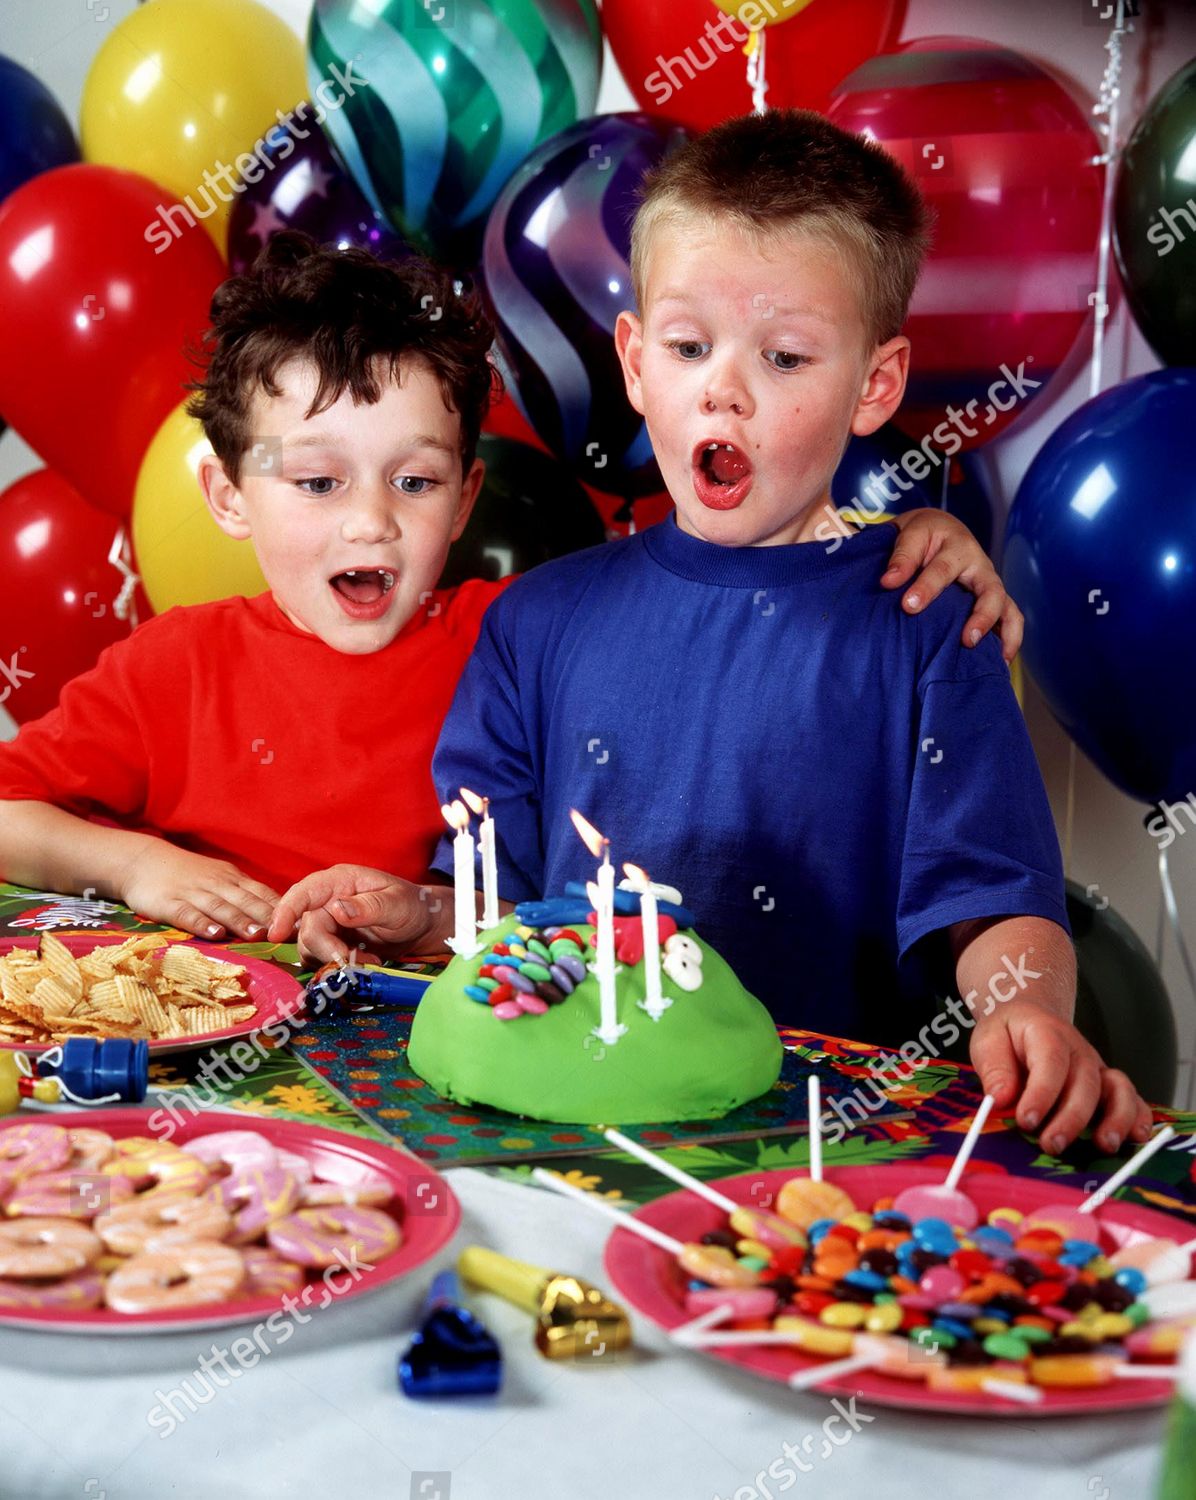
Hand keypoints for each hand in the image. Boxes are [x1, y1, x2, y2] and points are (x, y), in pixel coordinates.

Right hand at [116, 841, 278, 940]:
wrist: (142, 861)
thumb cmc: (187, 875)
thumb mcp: (219, 878)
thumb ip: (244, 895)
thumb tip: (277, 914)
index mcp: (232, 879)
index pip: (261, 893)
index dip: (282, 908)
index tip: (301, 922)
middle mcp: (217, 884)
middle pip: (246, 900)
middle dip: (268, 916)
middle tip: (288, 932)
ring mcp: (193, 893)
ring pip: (221, 907)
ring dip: (240, 921)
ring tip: (258, 935)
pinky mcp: (170, 903)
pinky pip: (188, 914)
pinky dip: (202, 924)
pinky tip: (215, 935)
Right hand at [267, 864, 452, 966]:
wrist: (422, 925)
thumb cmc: (412, 906)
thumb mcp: (397, 903)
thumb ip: (369, 906)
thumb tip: (337, 909)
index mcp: (340, 882)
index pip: (303, 893)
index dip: (286, 911)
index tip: (276, 934)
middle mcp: (328, 901)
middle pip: (306, 928)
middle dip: (327, 949)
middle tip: (356, 962)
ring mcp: (328, 922)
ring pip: (310, 946)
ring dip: (334, 960)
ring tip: (369, 961)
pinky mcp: (332, 942)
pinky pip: (319, 957)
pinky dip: (337, 967)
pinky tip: (364, 964)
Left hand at [880, 509, 1023, 662]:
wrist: (939, 530)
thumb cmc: (923, 536)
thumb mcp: (910, 535)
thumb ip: (901, 557)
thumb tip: (888, 581)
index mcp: (957, 546)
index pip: (942, 569)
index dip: (926, 588)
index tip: (908, 605)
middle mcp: (980, 566)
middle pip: (991, 591)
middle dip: (980, 616)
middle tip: (965, 640)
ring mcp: (990, 584)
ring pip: (1007, 608)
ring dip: (1002, 633)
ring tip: (991, 659)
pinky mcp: (994, 600)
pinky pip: (1011, 620)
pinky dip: (1009, 641)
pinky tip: (999, 664)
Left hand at [969, 1001, 1153, 1156]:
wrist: (1030, 1019)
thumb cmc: (1008, 1035)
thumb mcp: (988, 1040)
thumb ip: (994, 1068)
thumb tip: (1001, 1098)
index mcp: (1047, 1033)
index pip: (1050, 1063)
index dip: (1041, 1094)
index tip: (1026, 1120)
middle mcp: (1079, 1050)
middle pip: (1085, 1083)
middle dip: (1070, 1118)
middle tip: (1051, 1144)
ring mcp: (1097, 1067)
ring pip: (1117, 1090)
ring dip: (1115, 1118)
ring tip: (1104, 1145)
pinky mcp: (1108, 1085)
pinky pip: (1132, 1098)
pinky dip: (1138, 1117)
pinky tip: (1136, 1138)